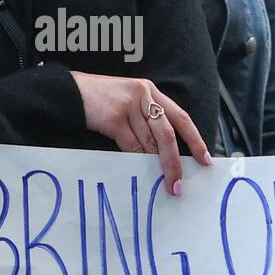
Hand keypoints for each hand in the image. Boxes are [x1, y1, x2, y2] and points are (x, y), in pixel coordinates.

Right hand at [70, 72, 212, 196]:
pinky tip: (141, 170)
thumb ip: (146, 122)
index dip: (195, 139)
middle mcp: (144, 95)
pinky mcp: (114, 118)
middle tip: (180, 183)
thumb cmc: (100, 101)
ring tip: (164, 183)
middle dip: (176, 161)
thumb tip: (163, 154)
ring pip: (150, 143)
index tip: (205, 158)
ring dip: (157, 166)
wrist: (69, 92)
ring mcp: (129, 105)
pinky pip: (131, 145)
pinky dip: (138, 159)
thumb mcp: (128, 103)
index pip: (180, 117)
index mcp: (150, 91)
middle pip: (168, 133)